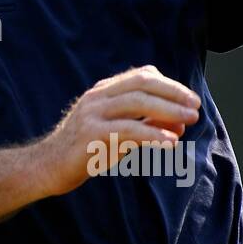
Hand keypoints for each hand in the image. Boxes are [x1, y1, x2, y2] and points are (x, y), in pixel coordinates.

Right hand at [35, 64, 200, 196]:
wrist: (47, 167)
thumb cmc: (85, 150)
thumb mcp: (115, 131)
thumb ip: (143, 123)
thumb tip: (179, 124)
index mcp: (102, 92)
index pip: (140, 76)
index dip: (169, 85)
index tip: (189, 99)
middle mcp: (97, 97)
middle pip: (142, 84)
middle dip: (173, 94)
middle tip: (195, 107)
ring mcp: (92, 114)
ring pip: (137, 102)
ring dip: (168, 110)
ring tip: (190, 121)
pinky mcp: (92, 135)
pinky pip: (129, 130)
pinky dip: (153, 133)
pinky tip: (171, 141)